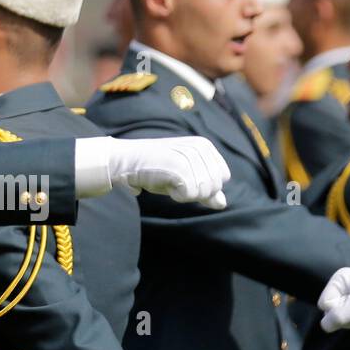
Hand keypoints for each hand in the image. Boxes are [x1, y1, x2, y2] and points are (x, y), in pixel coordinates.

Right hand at [76, 136, 229, 208]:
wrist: (125, 162)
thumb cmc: (153, 170)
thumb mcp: (184, 179)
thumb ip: (204, 190)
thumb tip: (223, 203)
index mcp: (204, 146)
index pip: (223, 177)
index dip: (204, 185)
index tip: (183, 178)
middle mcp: (200, 147)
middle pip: (215, 186)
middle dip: (195, 191)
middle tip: (174, 181)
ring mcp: (191, 155)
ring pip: (205, 191)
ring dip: (185, 194)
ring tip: (168, 181)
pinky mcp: (180, 165)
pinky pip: (192, 194)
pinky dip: (178, 196)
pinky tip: (165, 184)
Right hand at [319, 267, 349, 331]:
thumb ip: (339, 316)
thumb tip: (324, 326)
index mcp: (340, 279)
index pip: (325, 303)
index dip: (336, 310)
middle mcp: (342, 287)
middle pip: (329, 311)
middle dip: (345, 316)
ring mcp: (347, 297)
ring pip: (337, 318)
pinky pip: (347, 322)